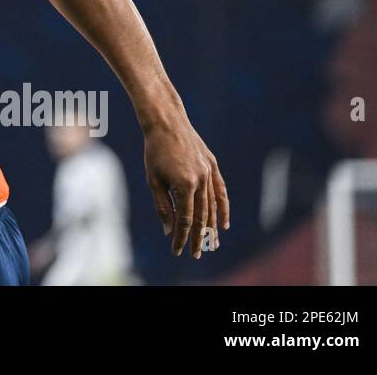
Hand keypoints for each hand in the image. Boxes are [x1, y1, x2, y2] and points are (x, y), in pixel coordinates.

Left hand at [143, 119, 228, 258]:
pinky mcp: (213, 166)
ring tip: (212, 244)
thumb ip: (162, 206)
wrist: (167, 123)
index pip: (184, 219)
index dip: (181, 236)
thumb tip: (170, 231)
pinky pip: (221, 192)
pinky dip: (223, 209)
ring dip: (212, 228)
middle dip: (198, 237)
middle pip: (201, 216)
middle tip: (195, 254)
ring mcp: (209, 173)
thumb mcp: (153, 180)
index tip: (177, 250)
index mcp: (184, 185)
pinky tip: (223, 224)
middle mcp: (201, 180)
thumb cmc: (154, 152)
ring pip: (212, 207)